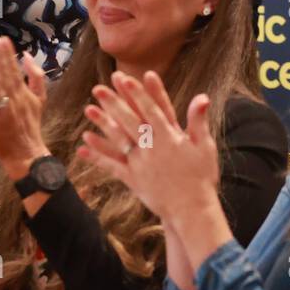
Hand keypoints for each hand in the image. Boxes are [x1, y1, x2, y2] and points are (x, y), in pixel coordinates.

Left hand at [0, 36, 48, 181]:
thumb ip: (36, 78)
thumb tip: (28, 57)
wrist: (26, 154)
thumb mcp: (40, 100)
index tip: (3, 39)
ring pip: (2, 88)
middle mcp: (17, 99)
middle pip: (9, 75)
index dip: (9, 55)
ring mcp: (8, 111)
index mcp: (25, 93)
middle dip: (3, 57)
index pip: (16, 70)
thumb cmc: (30, 126)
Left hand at [78, 71, 220, 225]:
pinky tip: (84, 144)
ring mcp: (140, 163)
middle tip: (98, 87)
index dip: (138, 93)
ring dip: (102, 123)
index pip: (151, 109)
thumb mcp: (205, 146)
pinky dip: (97, 155)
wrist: (192, 210)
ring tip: (88, 108)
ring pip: (117, 139)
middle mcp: (152, 147)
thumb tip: (202, 96)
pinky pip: (112, 165)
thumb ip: (199, 120)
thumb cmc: (201, 178)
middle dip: (113, 102)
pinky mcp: (133, 179)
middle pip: (129, 120)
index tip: (126, 79)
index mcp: (170, 137)